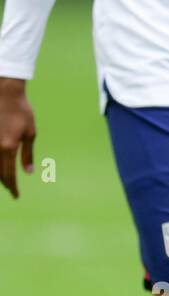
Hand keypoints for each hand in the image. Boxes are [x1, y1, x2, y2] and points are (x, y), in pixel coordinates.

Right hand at [0, 78, 36, 198]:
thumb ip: (27, 154)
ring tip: (6, 179)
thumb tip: (27, 172)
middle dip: (4, 182)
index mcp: (8, 147)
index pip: (9, 175)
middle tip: (11, 189)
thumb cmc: (21, 111)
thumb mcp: (30, 133)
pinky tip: (0, 164)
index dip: (12, 187)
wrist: (5, 91)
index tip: (16, 196)